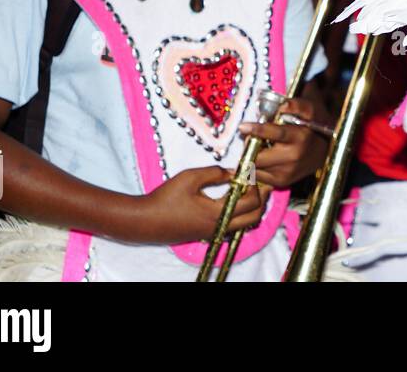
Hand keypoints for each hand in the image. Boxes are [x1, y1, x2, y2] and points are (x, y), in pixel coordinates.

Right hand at [126, 166, 269, 243]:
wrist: (145, 221)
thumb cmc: (166, 198)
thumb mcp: (190, 177)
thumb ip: (215, 172)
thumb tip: (234, 172)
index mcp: (218, 213)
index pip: (251, 202)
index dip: (256, 187)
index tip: (251, 172)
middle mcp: (220, 227)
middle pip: (254, 218)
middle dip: (261, 200)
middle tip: (261, 183)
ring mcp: (214, 233)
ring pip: (245, 224)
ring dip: (252, 208)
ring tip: (247, 189)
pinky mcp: (207, 234)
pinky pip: (233, 226)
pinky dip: (240, 214)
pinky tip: (233, 198)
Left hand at [240, 96, 331, 187]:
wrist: (324, 151)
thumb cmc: (313, 127)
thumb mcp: (309, 110)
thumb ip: (297, 105)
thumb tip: (282, 106)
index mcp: (300, 137)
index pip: (275, 133)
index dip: (257, 130)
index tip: (242, 126)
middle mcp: (293, 157)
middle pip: (259, 155)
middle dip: (251, 145)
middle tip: (250, 137)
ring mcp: (287, 172)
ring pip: (256, 166)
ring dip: (252, 156)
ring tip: (259, 147)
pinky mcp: (282, 182)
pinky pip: (258, 175)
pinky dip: (256, 166)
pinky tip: (263, 157)